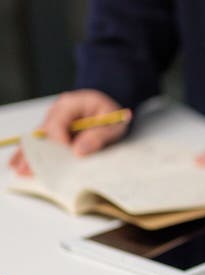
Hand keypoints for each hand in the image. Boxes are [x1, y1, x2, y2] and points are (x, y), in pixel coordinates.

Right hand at [9, 89, 125, 175]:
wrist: (109, 110)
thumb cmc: (112, 116)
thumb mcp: (113, 125)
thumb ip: (98, 136)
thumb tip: (78, 151)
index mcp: (72, 104)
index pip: (58, 121)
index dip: (59, 139)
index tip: (67, 154)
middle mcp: (58, 111)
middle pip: (44, 131)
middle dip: (39, 151)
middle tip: (32, 168)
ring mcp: (53, 121)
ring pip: (38, 138)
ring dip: (30, 154)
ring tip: (22, 170)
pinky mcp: (53, 131)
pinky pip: (41, 142)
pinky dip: (32, 154)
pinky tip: (20, 164)